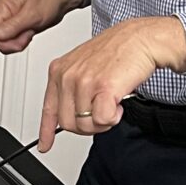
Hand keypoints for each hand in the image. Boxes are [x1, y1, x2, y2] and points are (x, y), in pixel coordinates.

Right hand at [0, 0, 86, 54]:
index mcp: (1, 7)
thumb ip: (13, 26)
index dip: (3, 41)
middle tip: (26, 36)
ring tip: (29, 33)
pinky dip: (20, 42)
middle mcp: (2, 13)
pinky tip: (29, 34)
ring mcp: (8, 20)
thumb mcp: (32, 14)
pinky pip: (11, 41)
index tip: (18, 41)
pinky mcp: (15, 26)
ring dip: (17, 43)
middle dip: (11, 43)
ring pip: (3, 42)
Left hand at [38, 15, 185, 150]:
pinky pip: (102, 120)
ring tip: (112, 103)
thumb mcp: (83, 67)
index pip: (48, 108)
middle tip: (102, 112)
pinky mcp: (103, 87)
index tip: (45, 146)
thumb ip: (72, 89)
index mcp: (59, 70)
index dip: (47, 131)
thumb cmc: (117, 52)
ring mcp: (84, 81)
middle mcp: (68, 76)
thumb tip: (71, 115)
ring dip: (103, 122)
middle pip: (67, 123)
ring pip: (85, 125)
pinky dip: (113, 118)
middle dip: (87, 126)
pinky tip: (118, 104)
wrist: (140, 38)